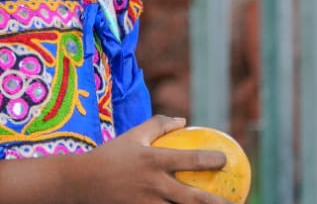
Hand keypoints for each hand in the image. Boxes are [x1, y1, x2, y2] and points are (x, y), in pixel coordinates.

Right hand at [69, 115, 233, 203]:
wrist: (81, 183)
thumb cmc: (110, 155)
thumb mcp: (133, 135)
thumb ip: (159, 125)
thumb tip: (184, 121)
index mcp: (153, 161)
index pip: (189, 160)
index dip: (210, 160)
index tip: (225, 159)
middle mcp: (153, 185)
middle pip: (191, 199)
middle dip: (216, 203)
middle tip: (234, 203)